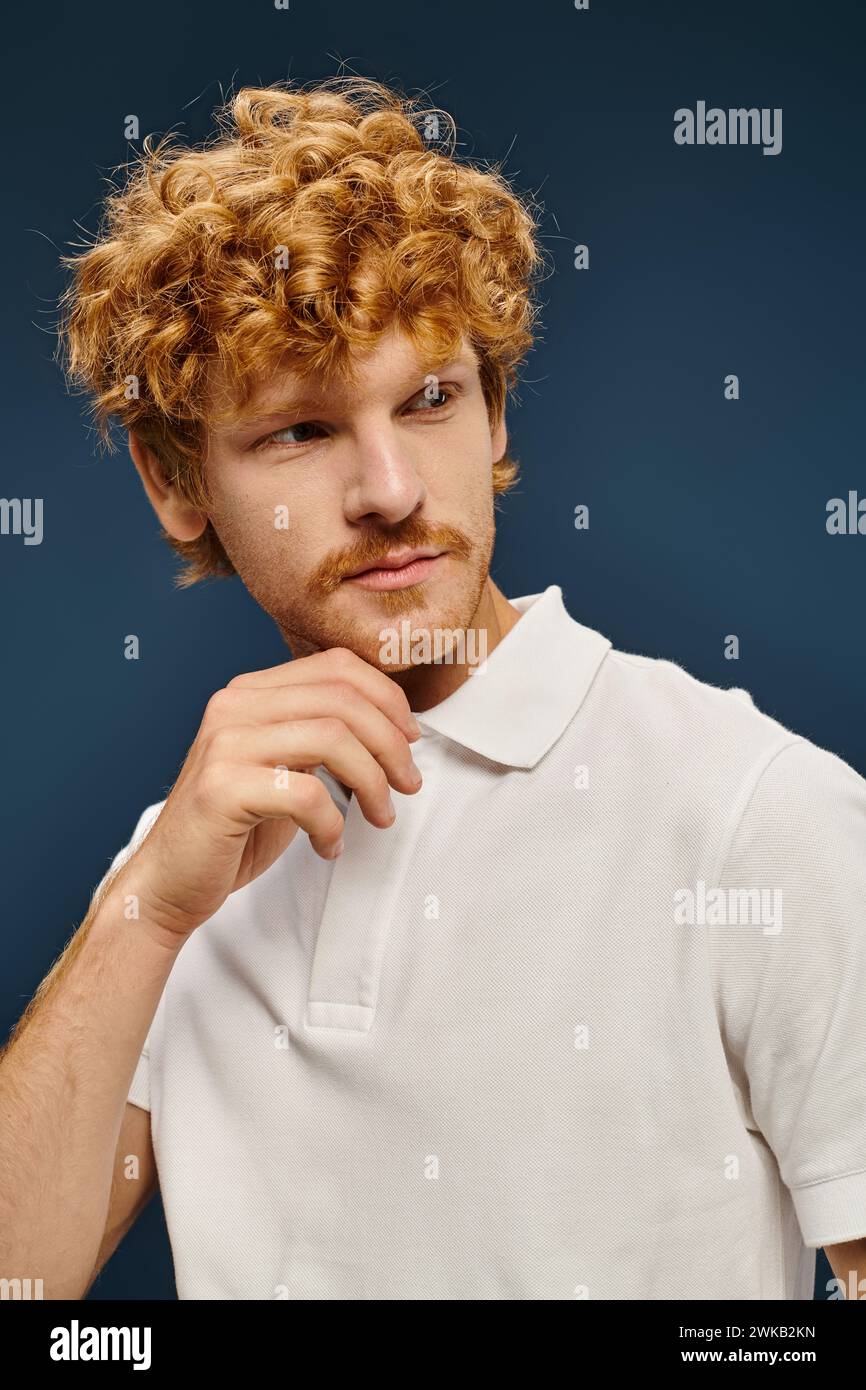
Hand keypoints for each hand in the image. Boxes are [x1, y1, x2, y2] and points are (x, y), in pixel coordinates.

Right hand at [116, 647, 422, 940]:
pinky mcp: (222, 789)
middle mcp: (234, 706)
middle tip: (408, 783)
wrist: (170, 882)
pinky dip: (333, 824)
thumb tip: (395, 728)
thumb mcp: (285, 767)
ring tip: (380, 815)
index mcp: (252, 692)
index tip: (410, 738)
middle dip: (391, 743)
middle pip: (342, 699)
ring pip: (332, 738)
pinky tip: (330, 844)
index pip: (337, 666)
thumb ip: (323, 736)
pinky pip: (307, 795)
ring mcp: (224, 744)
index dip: (387, 698)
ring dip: (372, 781)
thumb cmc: (234, 828)